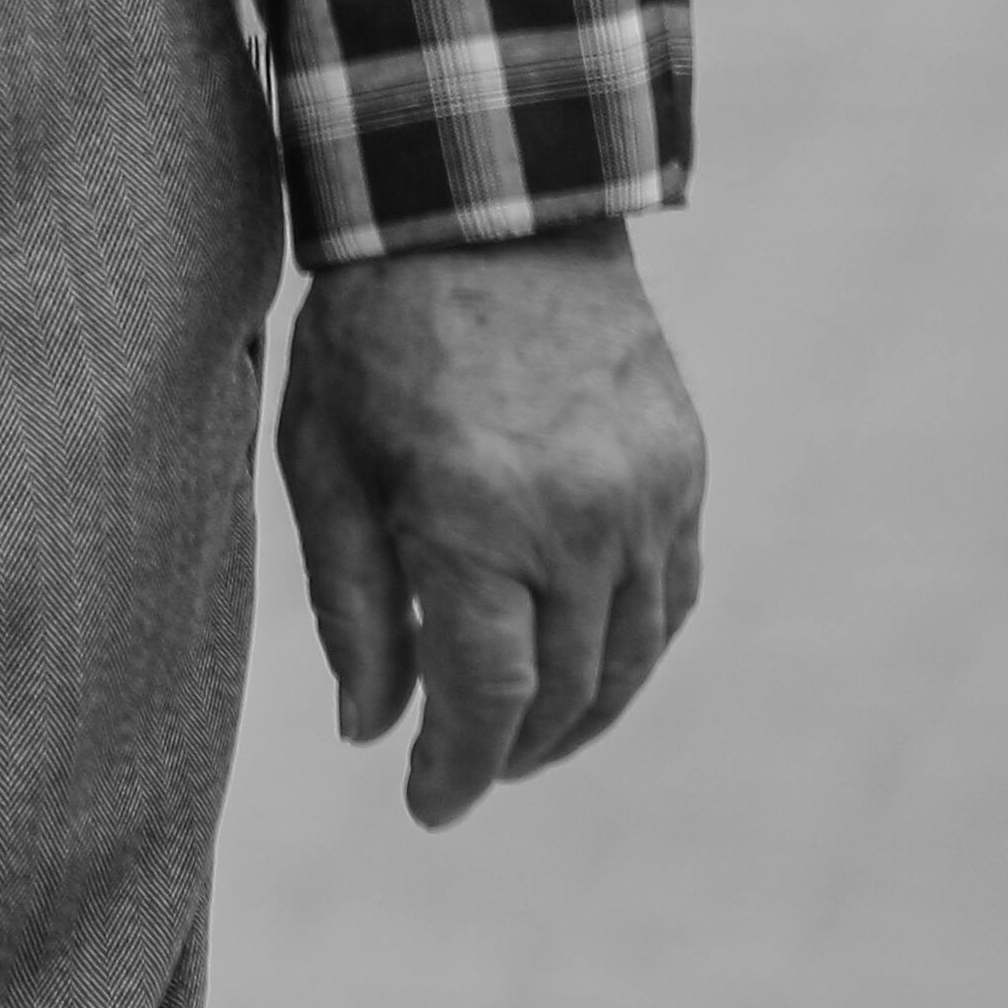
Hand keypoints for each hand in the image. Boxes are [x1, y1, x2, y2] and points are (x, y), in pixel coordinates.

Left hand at [274, 226, 703, 829]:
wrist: (485, 201)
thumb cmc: (377, 329)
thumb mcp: (324, 458)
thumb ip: (353, 604)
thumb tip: (371, 730)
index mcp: (475, 520)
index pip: (485, 702)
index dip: (455, 772)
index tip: (426, 805)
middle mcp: (576, 519)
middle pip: (562, 692)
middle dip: (509, 749)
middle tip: (466, 767)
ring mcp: (645, 493)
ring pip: (632, 658)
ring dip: (580, 714)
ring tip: (525, 735)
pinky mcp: (683, 464)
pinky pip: (672, 594)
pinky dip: (635, 647)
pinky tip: (591, 660)